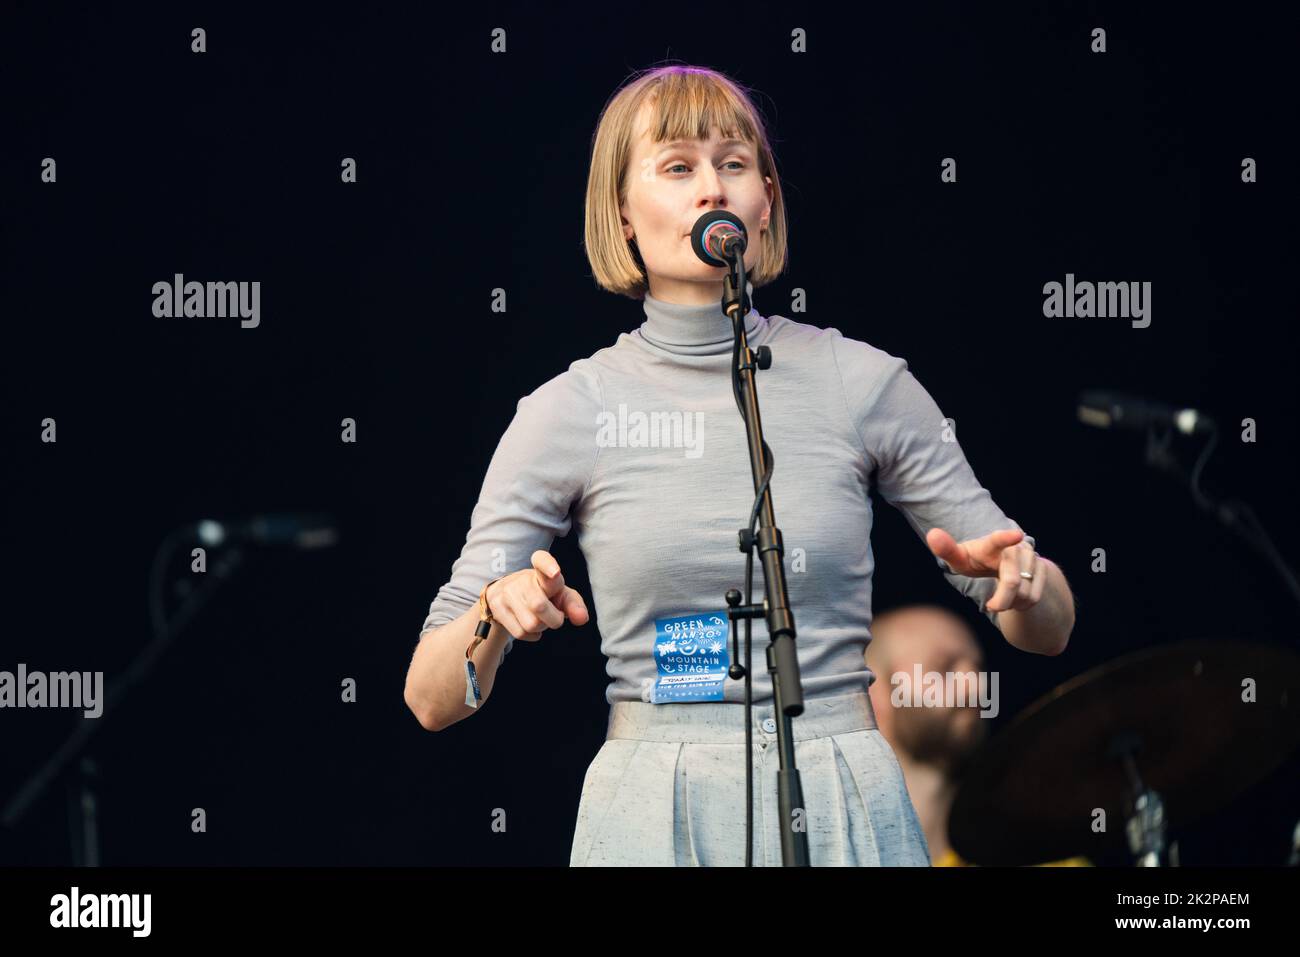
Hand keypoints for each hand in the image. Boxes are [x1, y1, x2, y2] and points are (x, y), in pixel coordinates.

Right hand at [485, 550, 589, 640]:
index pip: (542, 560)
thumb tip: (582, 619)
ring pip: (531, 624)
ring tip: (539, 618)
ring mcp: (506, 593)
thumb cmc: (542, 594)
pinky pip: (520, 633)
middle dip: (554, 619)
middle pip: (539, 606)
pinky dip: (531, 635)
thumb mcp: (560, 595)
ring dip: (541, 627)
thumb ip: (574, 604)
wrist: (506, 595)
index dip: (548, 565)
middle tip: (555, 616)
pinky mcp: (496, 608)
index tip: (555, 572)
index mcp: (541, 571)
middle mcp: (522, 579)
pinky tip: (529, 625)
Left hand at [925, 527, 1045, 613]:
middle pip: (1011, 582)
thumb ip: (946, 549)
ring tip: (1001, 598)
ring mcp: (1032, 557)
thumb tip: (932, 534)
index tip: (1016, 534)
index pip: (998, 540)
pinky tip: (1014, 598)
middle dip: (1001, 600)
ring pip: (1025, 593)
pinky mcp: (1043, 569)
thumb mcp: (960, 557)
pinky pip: (1034, 597)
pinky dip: (1022, 604)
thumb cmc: (976, 559)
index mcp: (992, 544)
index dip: (1006, 538)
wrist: (1000, 560)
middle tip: (991, 607)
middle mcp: (1016, 548)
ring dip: (1011, 602)